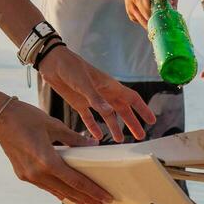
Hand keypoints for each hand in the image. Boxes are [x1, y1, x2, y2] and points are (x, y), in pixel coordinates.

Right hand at [0, 99, 113, 203]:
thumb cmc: (26, 117)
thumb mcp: (54, 125)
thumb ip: (74, 139)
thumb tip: (93, 146)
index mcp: (47, 160)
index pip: (75, 181)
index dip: (92, 190)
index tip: (105, 197)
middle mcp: (37, 172)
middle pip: (68, 190)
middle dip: (86, 198)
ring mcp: (28, 176)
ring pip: (56, 191)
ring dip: (72, 197)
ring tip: (87, 202)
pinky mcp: (22, 174)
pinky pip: (45, 186)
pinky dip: (58, 190)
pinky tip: (67, 194)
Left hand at [38, 45, 154, 142]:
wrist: (52, 62)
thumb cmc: (70, 67)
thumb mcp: (84, 83)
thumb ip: (96, 99)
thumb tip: (109, 112)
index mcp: (110, 86)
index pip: (132, 98)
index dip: (143, 109)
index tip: (151, 121)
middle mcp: (103, 93)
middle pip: (122, 110)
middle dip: (132, 123)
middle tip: (140, 137)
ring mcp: (92, 99)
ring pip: (107, 116)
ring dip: (114, 127)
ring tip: (119, 140)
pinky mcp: (79, 103)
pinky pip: (89, 118)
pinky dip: (94, 127)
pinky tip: (98, 136)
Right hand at [120, 0, 173, 25]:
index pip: (154, 12)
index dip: (166, 10)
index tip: (173, 0)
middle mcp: (133, 6)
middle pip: (153, 20)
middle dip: (166, 14)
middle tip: (172, 0)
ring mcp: (132, 13)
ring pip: (150, 24)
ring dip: (161, 17)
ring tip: (167, 1)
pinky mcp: (133, 17)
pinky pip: (147, 23)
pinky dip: (155, 18)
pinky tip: (159, 5)